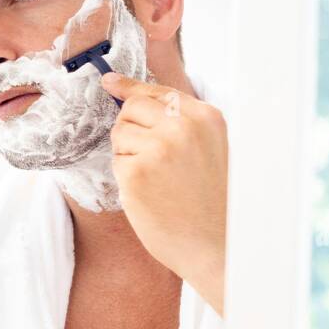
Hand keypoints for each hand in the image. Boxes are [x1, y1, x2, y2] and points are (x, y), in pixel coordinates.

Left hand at [101, 72, 227, 313]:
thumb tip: (134, 97)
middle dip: (130, 129)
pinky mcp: (136, 173)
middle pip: (132, 109)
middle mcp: (182, 127)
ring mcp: (158, 148)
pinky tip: (150, 195)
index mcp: (205, 117)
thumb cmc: (214, 203)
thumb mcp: (210, 149)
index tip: (109, 81)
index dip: (130, 87)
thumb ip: (181, 123)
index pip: (158, 92)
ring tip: (159, 182)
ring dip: (129, 157)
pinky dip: (126, 178)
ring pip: (120, 136)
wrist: (219, 246)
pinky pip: (116, 163)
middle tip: (151, 161)